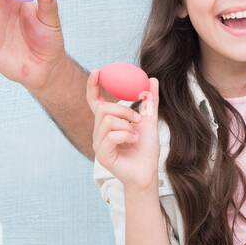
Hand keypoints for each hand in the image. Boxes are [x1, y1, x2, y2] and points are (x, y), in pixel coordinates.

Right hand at [86, 70, 159, 191]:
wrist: (148, 172)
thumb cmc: (146, 149)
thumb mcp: (150, 121)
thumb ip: (150, 102)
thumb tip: (152, 79)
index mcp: (108, 123)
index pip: (95, 101)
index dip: (93, 86)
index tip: (98, 72)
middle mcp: (99, 132)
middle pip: (103, 109)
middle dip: (124, 110)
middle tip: (138, 118)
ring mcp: (99, 144)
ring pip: (108, 120)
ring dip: (127, 124)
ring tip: (136, 134)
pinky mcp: (102, 155)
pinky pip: (111, 135)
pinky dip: (127, 135)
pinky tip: (134, 141)